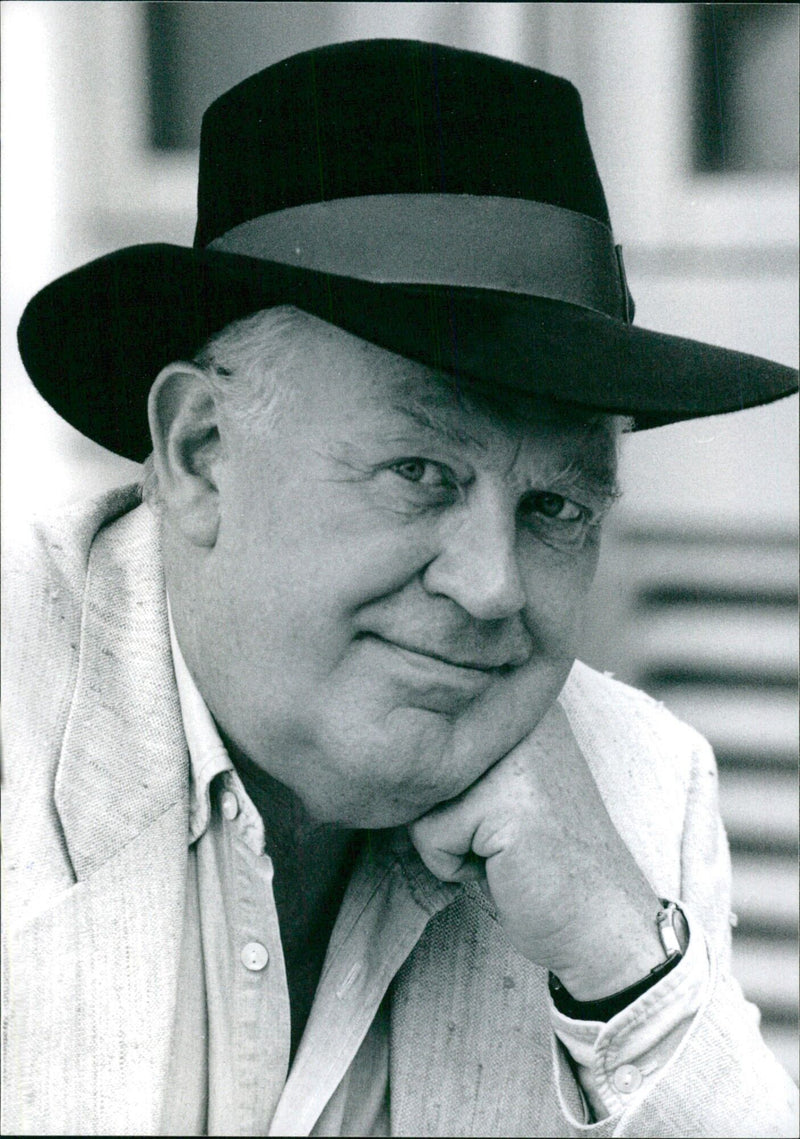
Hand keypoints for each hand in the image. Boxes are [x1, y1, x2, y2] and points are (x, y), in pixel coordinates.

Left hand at [409, 701, 665, 999]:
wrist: (602, 920)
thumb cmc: (540, 857)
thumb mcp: (496, 784)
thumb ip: (455, 752)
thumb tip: (372, 748)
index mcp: (518, 703)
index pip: (428, 730)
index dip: (444, 788)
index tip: (496, 810)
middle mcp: (520, 714)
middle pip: (418, 761)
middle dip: (444, 813)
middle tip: (502, 834)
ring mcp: (516, 754)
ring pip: (418, 798)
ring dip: (446, 840)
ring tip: (503, 849)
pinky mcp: (504, 802)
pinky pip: (429, 836)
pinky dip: (453, 867)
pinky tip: (507, 867)